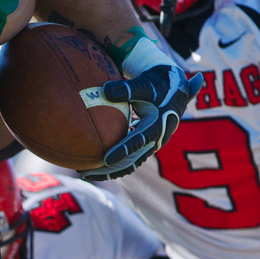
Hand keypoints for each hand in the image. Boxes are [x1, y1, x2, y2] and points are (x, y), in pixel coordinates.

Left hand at [81, 65, 202, 179]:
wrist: (174, 89)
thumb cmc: (157, 84)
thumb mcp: (145, 84)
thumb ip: (127, 88)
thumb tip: (104, 90)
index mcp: (157, 125)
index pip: (138, 142)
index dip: (123, 151)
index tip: (105, 159)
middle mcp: (155, 140)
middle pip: (132, 161)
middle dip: (110, 170)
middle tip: (87, 173)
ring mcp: (150, 145)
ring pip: (129, 163)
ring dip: (109, 171)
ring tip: (85, 174)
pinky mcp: (145, 146)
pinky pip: (128, 159)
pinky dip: (113, 164)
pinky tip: (94, 166)